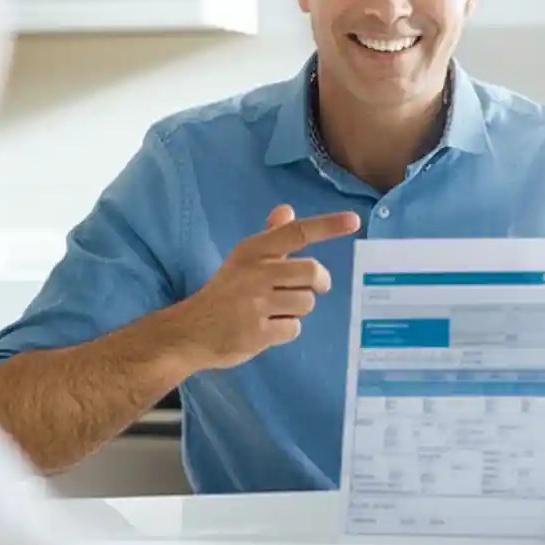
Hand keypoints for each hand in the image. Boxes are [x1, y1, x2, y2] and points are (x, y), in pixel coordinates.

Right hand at [166, 204, 359, 370]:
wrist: (189, 331)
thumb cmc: (224, 292)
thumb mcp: (242, 259)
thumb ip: (269, 237)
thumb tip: (287, 211)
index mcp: (253, 250)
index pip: (297, 233)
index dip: (328, 226)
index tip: (355, 220)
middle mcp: (255, 273)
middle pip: (312, 273)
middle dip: (318, 283)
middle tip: (312, 288)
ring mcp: (256, 304)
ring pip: (306, 303)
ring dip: (298, 309)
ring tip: (275, 311)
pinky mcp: (257, 333)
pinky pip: (293, 328)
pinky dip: (285, 330)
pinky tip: (266, 328)